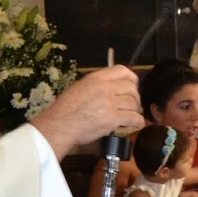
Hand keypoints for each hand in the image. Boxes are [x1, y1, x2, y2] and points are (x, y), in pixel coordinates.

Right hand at [30, 65, 144, 158]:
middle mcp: (106, 87)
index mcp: (97, 78)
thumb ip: (97, 84)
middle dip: (135, 98)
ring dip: (134, 110)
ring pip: (133, 104)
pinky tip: (136, 123)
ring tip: (130, 115)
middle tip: (132, 105)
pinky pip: (134, 118)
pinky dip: (138, 121)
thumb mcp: (80, 87)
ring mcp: (110, 103)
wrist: (59, 125)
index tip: (132, 86)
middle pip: (131, 89)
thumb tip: (113, 85)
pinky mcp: (113, 118)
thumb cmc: (66, 108)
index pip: (123, 71)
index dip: (131, 79)